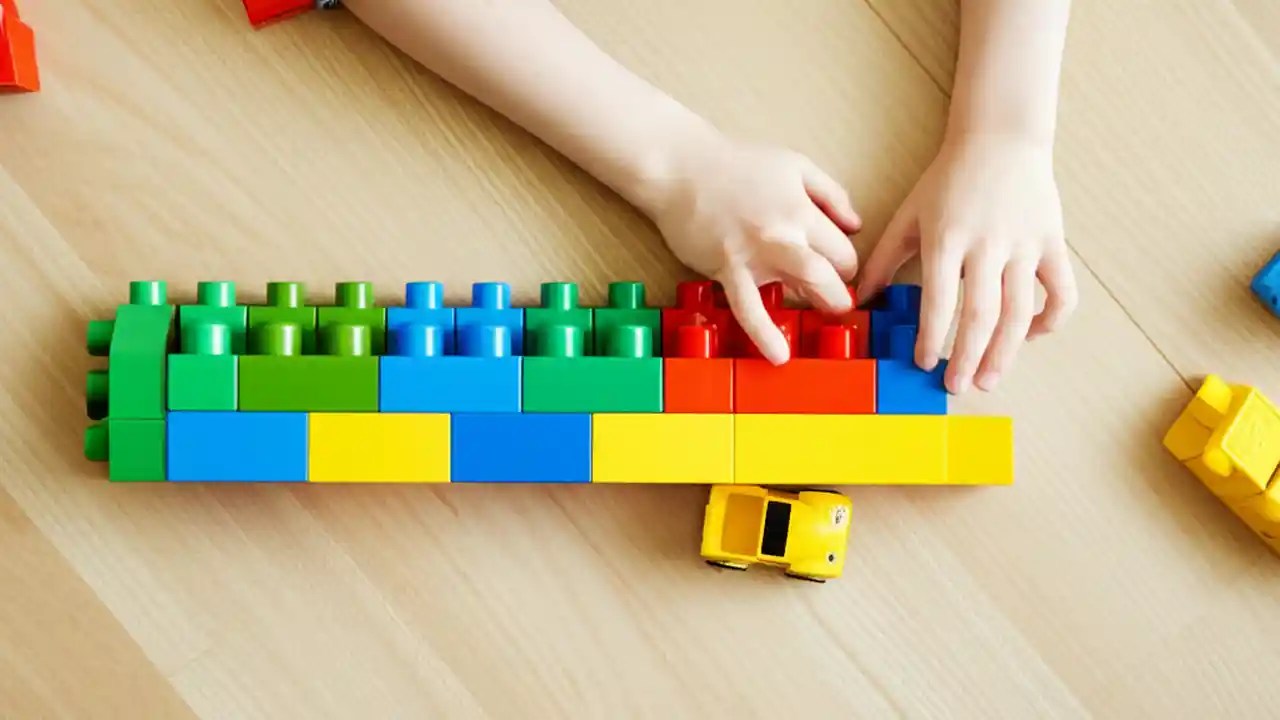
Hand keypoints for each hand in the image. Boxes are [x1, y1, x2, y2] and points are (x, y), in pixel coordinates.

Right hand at [642, 133, 862, 363]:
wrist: (680, 168)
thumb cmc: (735, 164)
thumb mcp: (794, 166)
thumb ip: (830, 193)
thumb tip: (856, 224)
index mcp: (802, 208)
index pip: (842, 249)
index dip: (844, 264)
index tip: (835, 272)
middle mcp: (785, 231)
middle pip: (831, 270)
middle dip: (839, 292)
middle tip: (836, 300)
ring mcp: (756, 253)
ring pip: (802, 285)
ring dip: (820, 305)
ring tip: (823, 316)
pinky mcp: (727, 268)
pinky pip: (748, 307)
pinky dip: (765, 333)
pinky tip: (778, 355)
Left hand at [856, 134, 1077, 393]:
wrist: (1000, 139)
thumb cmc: (948, 180)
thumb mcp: (908, 216)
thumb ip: (883, 259)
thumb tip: (861, 300)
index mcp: (947, 239)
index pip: (939, 301)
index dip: (931, 337)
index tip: (922, 363)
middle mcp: (988, 245)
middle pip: (981, 315)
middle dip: (967, 358)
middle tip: (957, 386)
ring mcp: (1025, 245)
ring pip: (1020, 312)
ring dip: (1005, 352)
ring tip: (989, 379)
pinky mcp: (1052, 243)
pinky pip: (1061, 291)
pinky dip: (1050, 320)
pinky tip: (1031, 336)